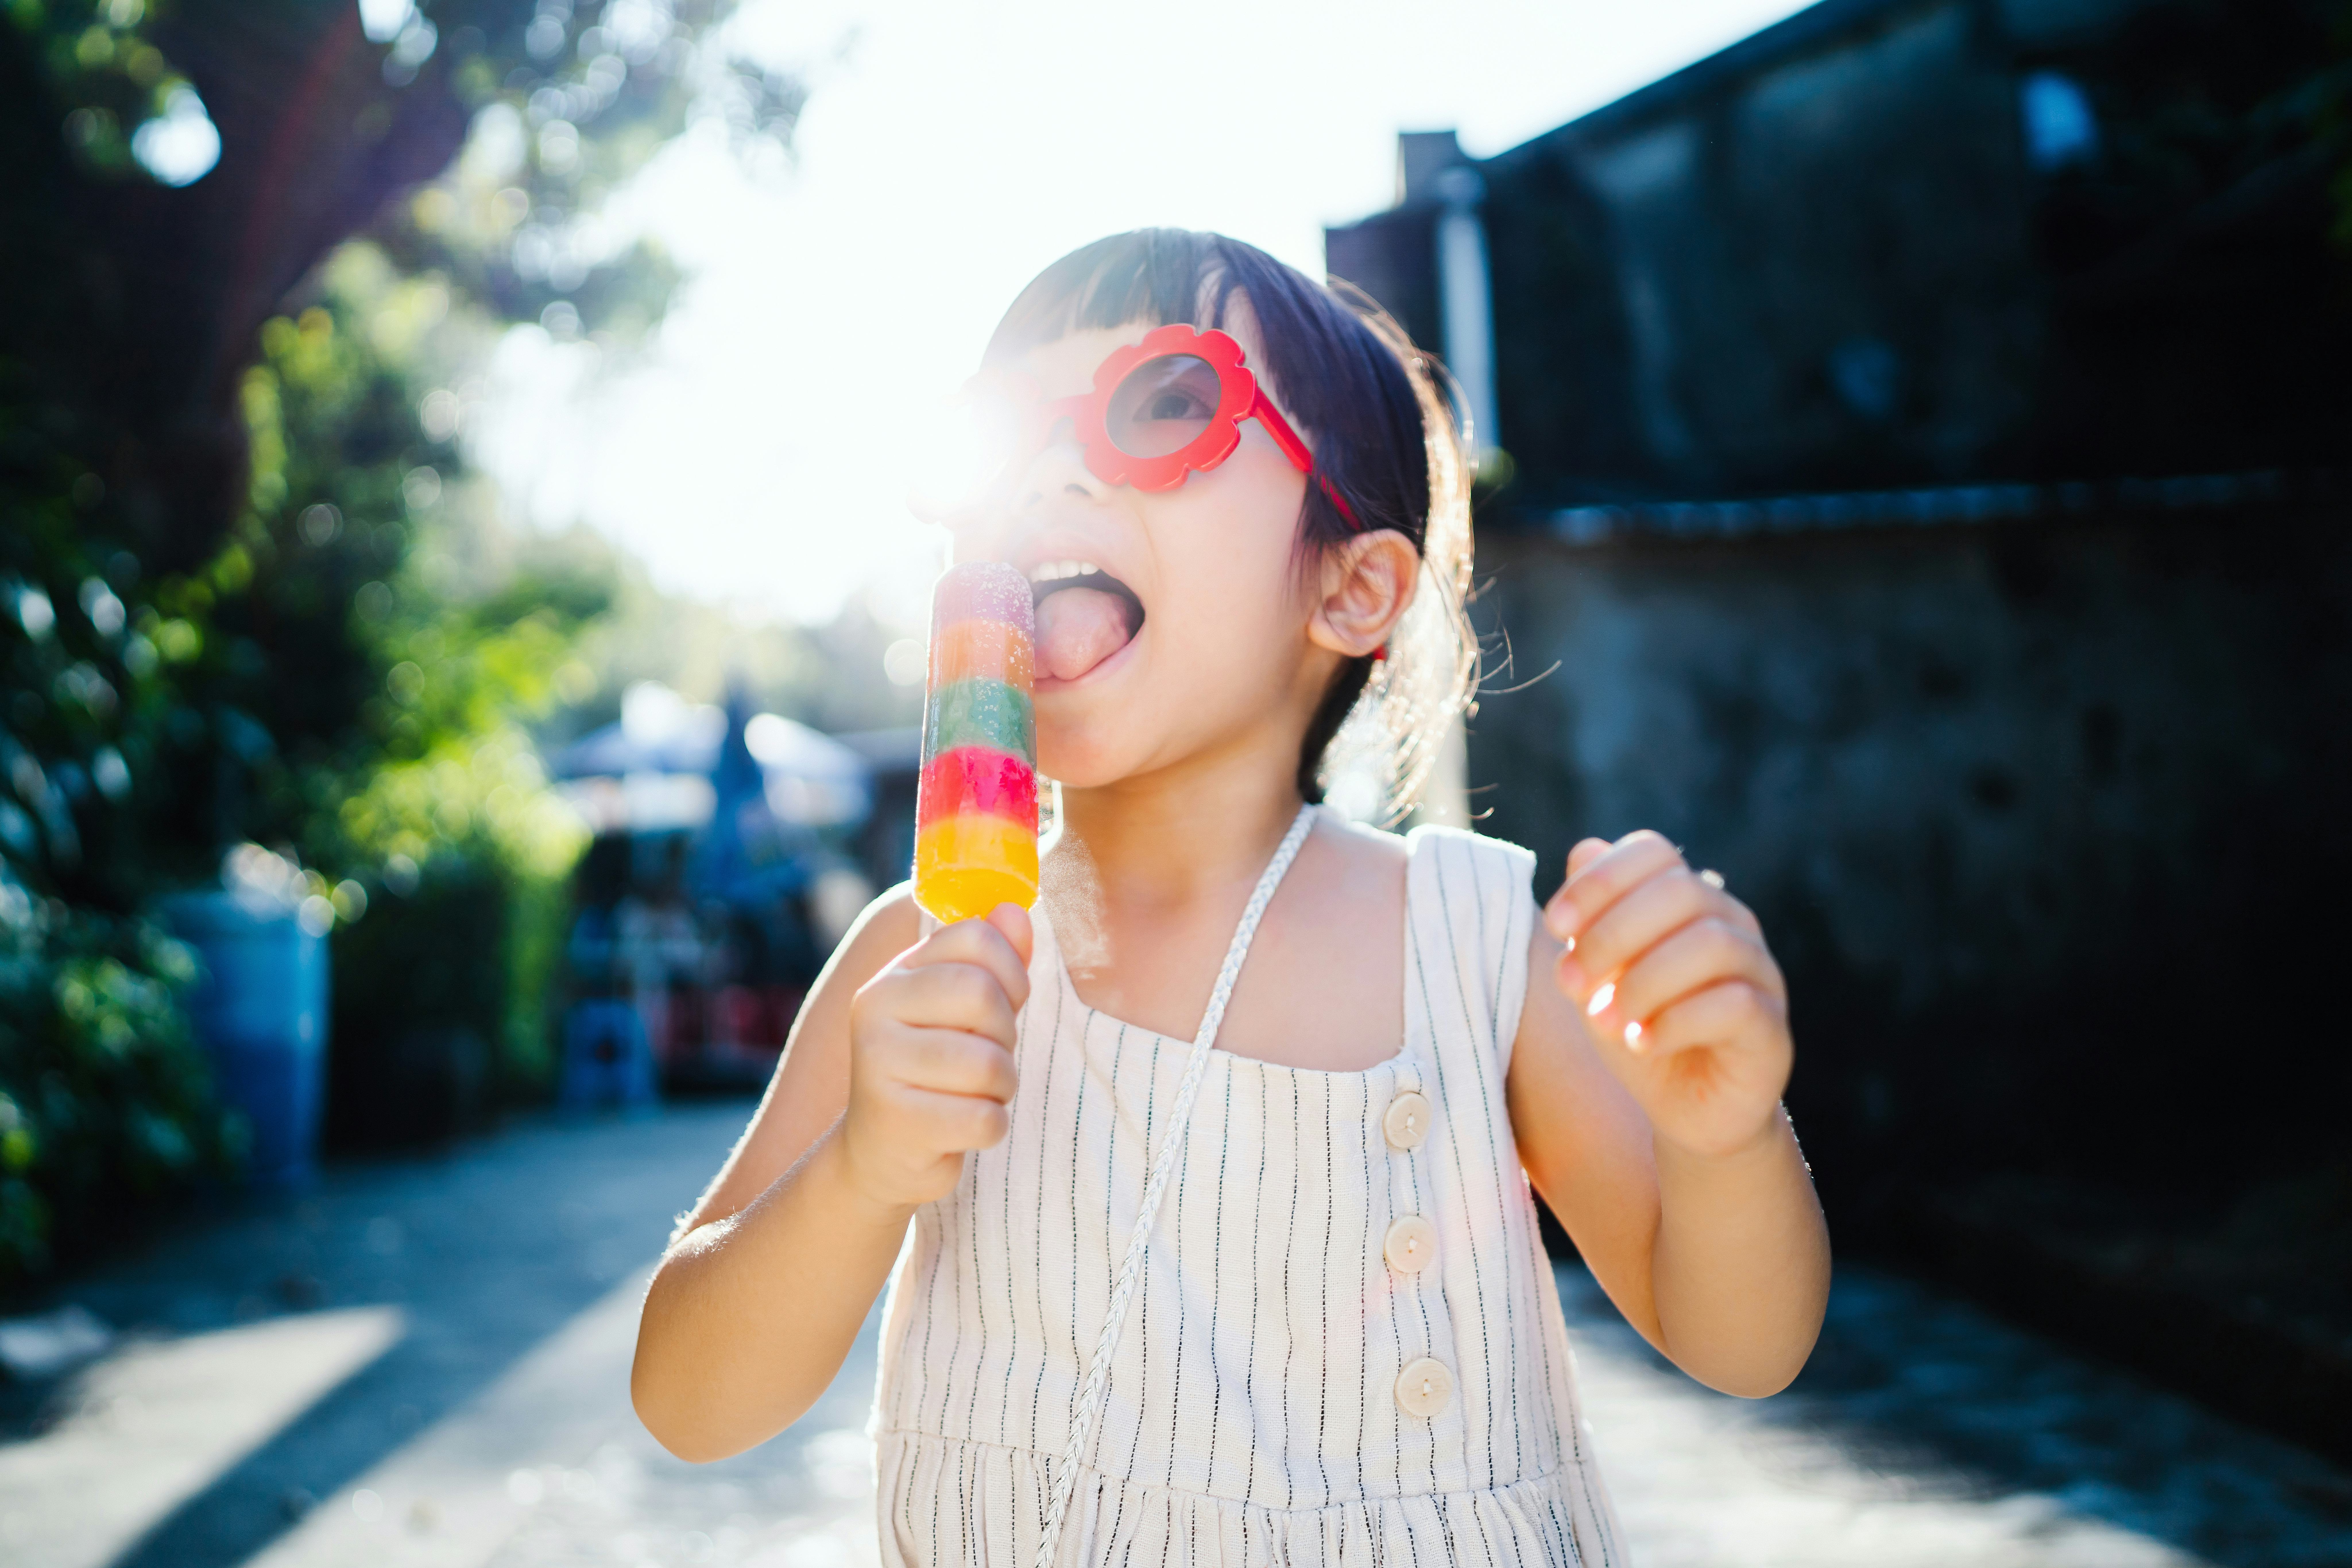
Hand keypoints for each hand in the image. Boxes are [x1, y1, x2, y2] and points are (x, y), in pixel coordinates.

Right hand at [841, 904, 1032, 1209]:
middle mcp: (875, 1010)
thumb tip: (1016, 911)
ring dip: (1001, 1086)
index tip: (1003, 1004)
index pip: (976, 937)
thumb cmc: (935, 1069)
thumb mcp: (961, 1009)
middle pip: (983, 996)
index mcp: (894, 975)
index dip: (1011, 973)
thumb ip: (993, 959)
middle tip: (988, 1057)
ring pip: (989, 1064)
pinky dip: (990, 1126)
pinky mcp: (897, 1123)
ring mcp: (879, 1067)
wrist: (882, 1151)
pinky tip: (962, 1126)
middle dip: (1006, 1035)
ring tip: (976, 1093)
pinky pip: (984, 1119)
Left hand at [1543, 832, 1789, 1159]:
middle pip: (1680, 890)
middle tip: (1569, 985)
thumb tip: (1583, 849)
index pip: (1653, 852)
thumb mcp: (1598, 978)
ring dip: (1642, 982)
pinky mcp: (1772, 1028)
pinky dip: (1675, 1021)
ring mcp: (1760, 973)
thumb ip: (1589, 922)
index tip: (1554, 926)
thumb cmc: (1639, 1031)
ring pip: (1711, 944)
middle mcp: (1732, 923)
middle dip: (1611, 935)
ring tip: (1604, 1023)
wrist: (1686, 1112)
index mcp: (1688, 900)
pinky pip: (1735, 1004)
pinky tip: (1640, 1043)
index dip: (1599, 880)